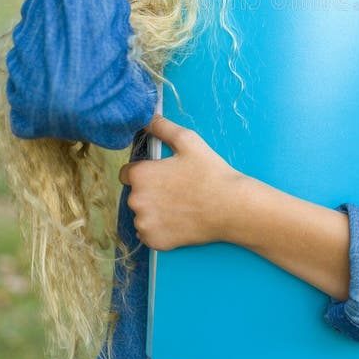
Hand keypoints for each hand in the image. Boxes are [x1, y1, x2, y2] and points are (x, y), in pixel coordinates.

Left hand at [119, 115, 244, 250]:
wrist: (231, 207)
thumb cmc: (210, 172)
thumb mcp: (188, 141)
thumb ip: (162, 127)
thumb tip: (147, 117)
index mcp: (140, 175)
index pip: (127, 173)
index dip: (145, 171)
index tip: (163, 174)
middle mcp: (136, 201)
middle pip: (134, 194)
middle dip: (149, 191)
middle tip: (176, 189)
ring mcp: (144, 224)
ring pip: (141, 214)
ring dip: (153, 211)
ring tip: (179, 205)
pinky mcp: (154, 242)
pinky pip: (149, 233)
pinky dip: (159, 229)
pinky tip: (178, 220)